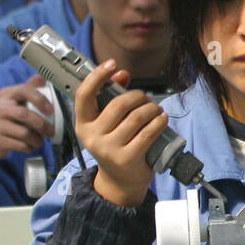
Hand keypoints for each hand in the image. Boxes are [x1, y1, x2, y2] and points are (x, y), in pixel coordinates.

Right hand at [0, 75, 53, 180]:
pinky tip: (29, 146)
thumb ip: (28, 91)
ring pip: (24, 133)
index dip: (40, 99)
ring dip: (37, 139)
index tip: (51, 110)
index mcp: (5, 95)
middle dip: (42, 125)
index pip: (24, 90)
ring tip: (39, 141)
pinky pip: (19, 145)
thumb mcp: (14, 103)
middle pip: (25, 114)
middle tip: (50, 132)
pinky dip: (29, 147)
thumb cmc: (5, 120)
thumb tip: (41, 78)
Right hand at [74, 58, 166, 206]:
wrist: (119, 181)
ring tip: (156, 110)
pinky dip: (158, 122)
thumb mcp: (107, 124)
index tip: (111, 64)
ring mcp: (109, 149)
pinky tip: (162, 119)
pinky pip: (148, 133)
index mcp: (83, 124)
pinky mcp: (128, 158)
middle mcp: (93, 137)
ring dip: (151, 109)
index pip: (84, 95)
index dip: (97, 76)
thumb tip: (122, 73)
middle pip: (118, 104)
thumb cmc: (115, 145)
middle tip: (146, 99)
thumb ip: (112, 98)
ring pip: (136, 117)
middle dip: (137, 97)